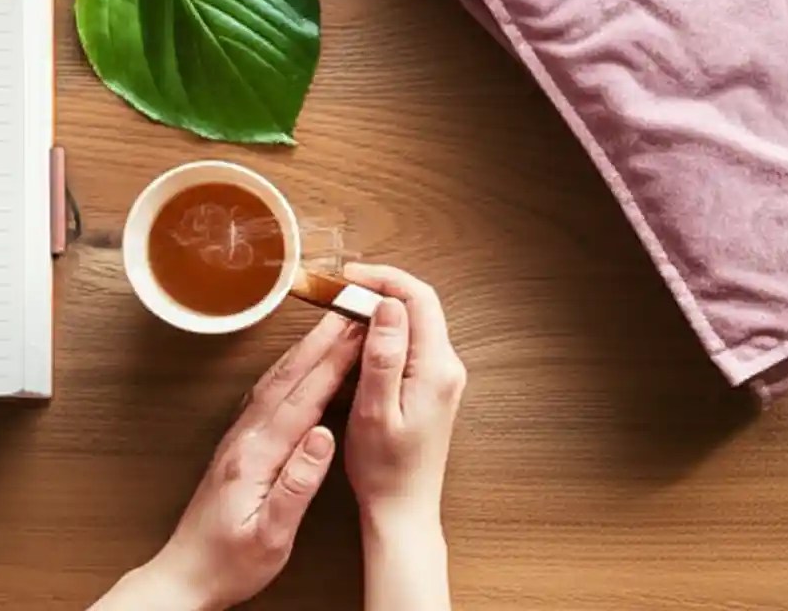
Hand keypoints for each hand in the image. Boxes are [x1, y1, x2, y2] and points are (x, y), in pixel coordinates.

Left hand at [91, 314, 363, 610]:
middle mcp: (244, 439)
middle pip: (287, 378)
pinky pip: (267, 396)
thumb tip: (325, 438)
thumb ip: (297, 485)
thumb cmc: (229, 563)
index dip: (333, 363)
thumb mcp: (271, 536)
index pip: (303, 400)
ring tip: (330, 326)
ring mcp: (238, 439)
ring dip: (304, 351)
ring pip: (275, 382)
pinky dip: (289, 372)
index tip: (359, 334)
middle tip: (348, 309)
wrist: (185, 575)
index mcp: (257, 457)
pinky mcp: (237, 447)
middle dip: (321, 342)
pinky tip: (299, 366)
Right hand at [343, 263, 465, 522]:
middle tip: (340, 293)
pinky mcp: (431, 387)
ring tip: (342, 315)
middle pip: (418, 307)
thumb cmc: (385, 468)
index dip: (383, 280)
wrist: (403, 509)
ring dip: (378, 314)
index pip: (418, 299)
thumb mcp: (374, 409)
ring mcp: (442, 378)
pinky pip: (408, 347)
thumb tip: (387, 306)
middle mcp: (447, 368)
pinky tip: (355, 347)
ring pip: (412, 325)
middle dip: (378, 292)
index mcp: (437, 368)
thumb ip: (383, 355)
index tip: (349, 277)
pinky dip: (381, 337)